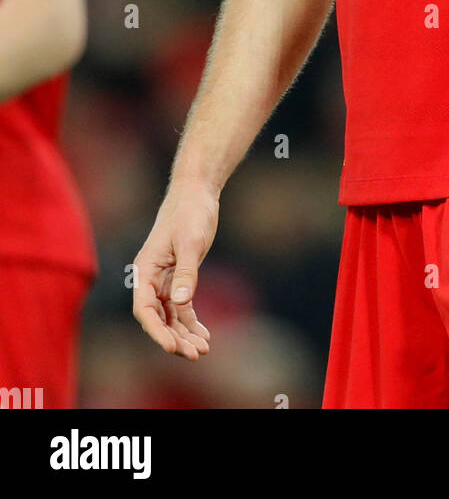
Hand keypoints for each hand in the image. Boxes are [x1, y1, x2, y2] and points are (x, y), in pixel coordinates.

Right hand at [132, 181, 218, 359]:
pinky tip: (205, 336)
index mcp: (145, 269)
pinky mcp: (179, 278)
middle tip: (195, 354)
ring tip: (203, 350)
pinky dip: (191, 321)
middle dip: (174, 338)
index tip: (171, 347)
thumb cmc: (190, 212)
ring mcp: (164, 280)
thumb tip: (181, 302)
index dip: (156, 330)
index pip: (144, 309)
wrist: (197, 193)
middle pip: (158, 318)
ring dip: (184, 334)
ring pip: (170, 316)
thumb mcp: (190, 241)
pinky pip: (182, 307)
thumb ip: (185, 272)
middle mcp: (151, 278)